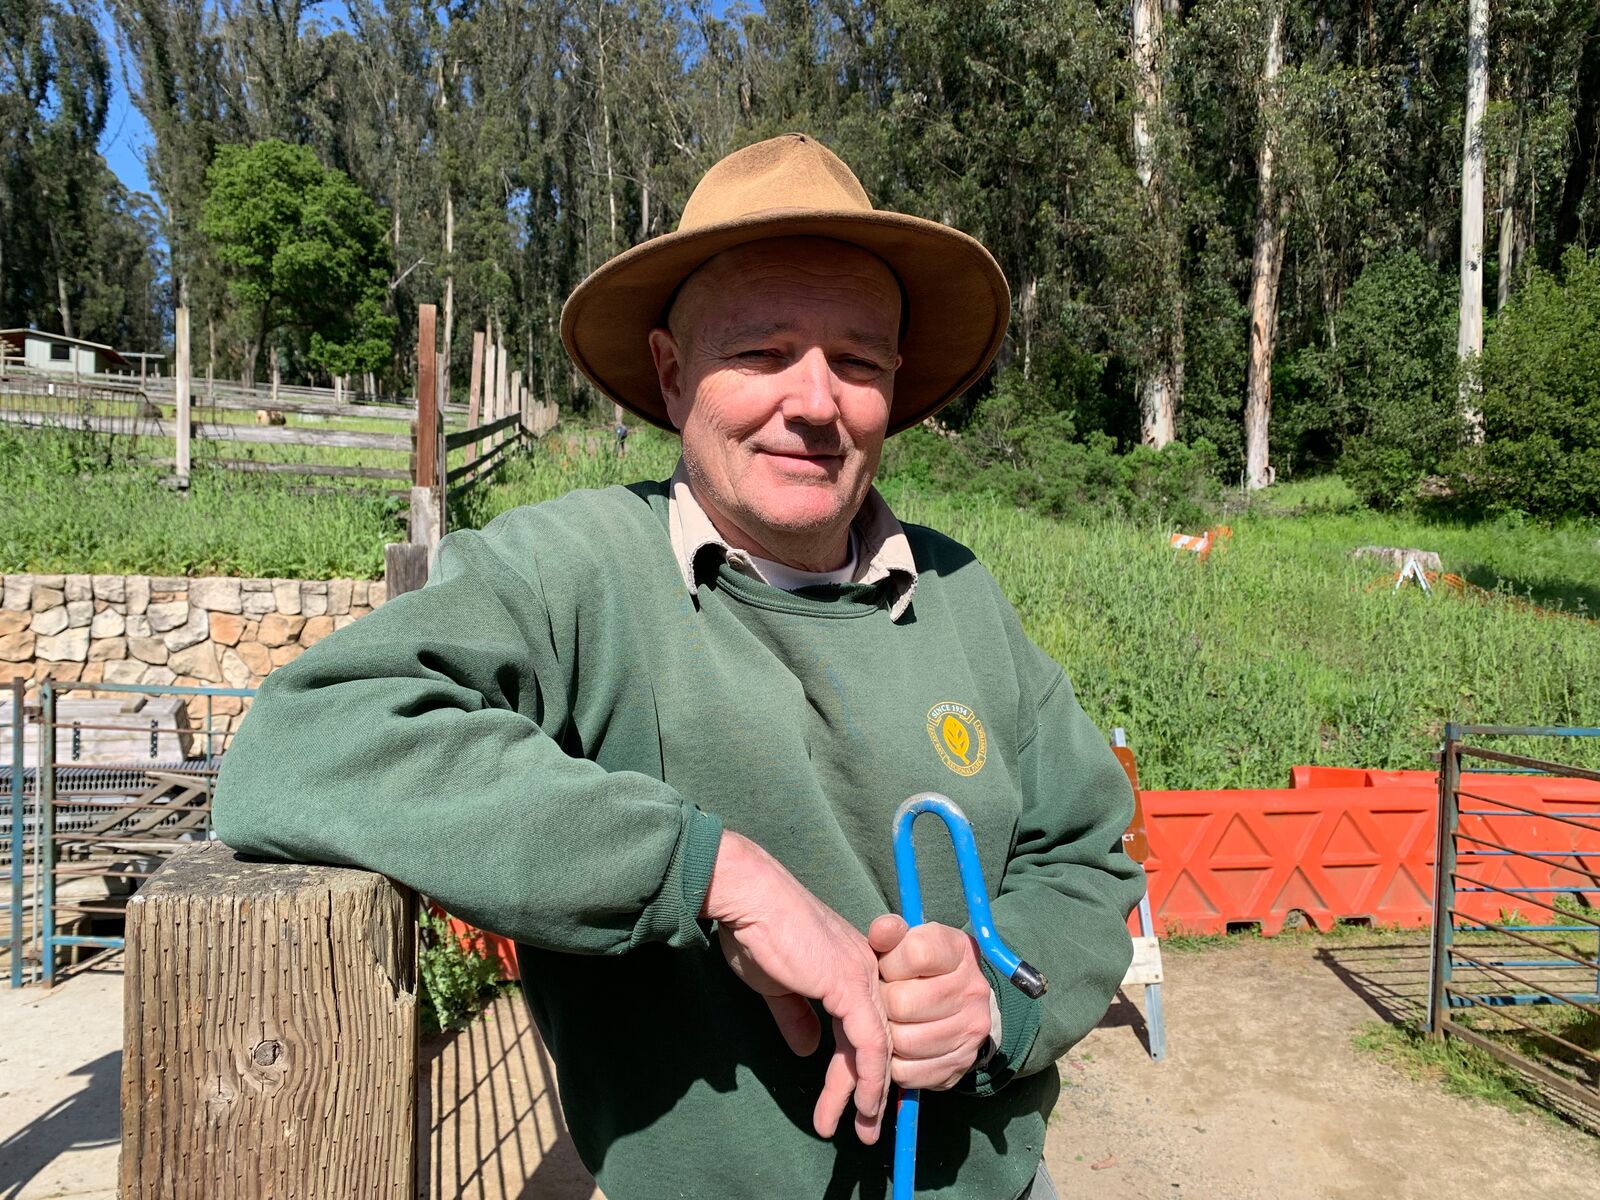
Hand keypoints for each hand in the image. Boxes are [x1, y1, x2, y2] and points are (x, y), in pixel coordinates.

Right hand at [702, 831, 890, 1143]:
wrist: (749, 898)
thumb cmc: (756, 932)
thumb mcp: (777, 985)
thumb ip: (797, 1017)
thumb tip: (809, 1050)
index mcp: (850, 968)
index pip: (864, 1027)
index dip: (859, 1069)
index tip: (854, 1104)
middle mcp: (866, 971)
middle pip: (875, 1042)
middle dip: (870, 1091)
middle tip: (868, 1131)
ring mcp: (862, 977)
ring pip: (878, 1049)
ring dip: (869, 1096)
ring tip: (863, 1132)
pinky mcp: (851, 986)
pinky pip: (870, 1044)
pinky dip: (871, 1078)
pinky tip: (866, 1106)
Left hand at [868, 915, 994, 1090]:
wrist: (959, 1005)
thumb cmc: (920, 970)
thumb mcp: (908, 942)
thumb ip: (890, 933)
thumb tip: (881, 930)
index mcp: (960, 951)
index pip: (917, 953)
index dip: (889, 963)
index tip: (886, 968)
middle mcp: (973, 989)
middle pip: (903, 1003)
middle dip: (882, 1003)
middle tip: (882, 1001)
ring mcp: (971, 1030)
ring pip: (903, 1041)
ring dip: (887, 1035)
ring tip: (890, 1022)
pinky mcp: (961, 1064)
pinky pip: (909, 1072)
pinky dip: (895, 1063)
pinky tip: (898, 1047)